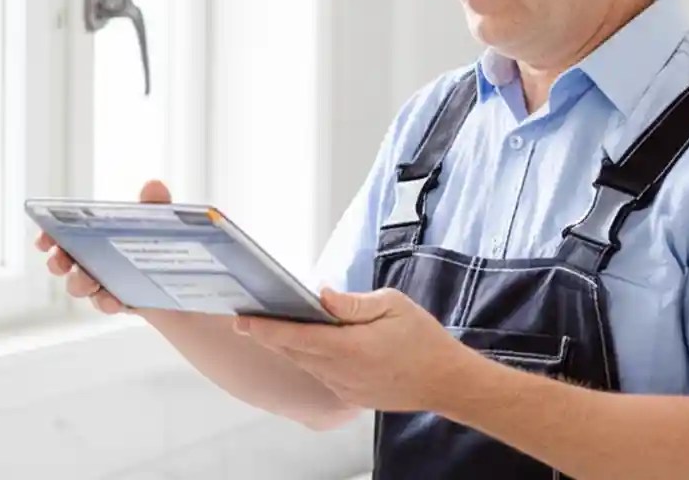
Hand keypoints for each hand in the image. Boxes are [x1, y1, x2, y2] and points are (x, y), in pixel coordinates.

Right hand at [34, 179, 172, 314]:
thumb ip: (156, 204)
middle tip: (61, 262)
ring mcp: (102, 282)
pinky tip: (114, 301)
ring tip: (90, 282)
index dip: (48, 236)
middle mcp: (91, 259)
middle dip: (58, 261)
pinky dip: (107, 302)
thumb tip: (153, 186)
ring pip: (79, 285)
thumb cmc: (164, 241)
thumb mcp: (162, 219)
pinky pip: (106, 304)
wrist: (186, 276)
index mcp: (94, 234)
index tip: (44, 239)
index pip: (62, 234)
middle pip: (63, 262)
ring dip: (79, 283)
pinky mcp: (119, 301)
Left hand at [233, 287, 474, 412]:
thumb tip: (322, 293)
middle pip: (294, 351)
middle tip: (245, 318)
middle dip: (268, 335)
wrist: (446, 382)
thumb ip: (354, 302)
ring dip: (288, 347)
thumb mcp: (393, 305)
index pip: (297, 336)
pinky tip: (309, 345)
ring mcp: (344, 387)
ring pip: (305, 364)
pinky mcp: (350, 396)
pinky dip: (309, 358)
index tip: (242, 321)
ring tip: (271, 327)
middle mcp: (341, 371)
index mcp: (349, 346)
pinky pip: (321, 374)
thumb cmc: (423, 339)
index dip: (265, 329)